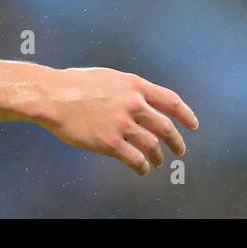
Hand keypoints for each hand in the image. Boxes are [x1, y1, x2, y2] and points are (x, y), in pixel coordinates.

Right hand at [38, 67, 198, 175]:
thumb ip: (126, 89)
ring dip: (158, 157)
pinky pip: (135, 159)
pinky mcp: (110, 143)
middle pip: (165, 126)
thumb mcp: (107, 77)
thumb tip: (139, 100)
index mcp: (134, 85)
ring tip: (158, 163)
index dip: (185, 114)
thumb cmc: (74, 84)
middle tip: (180, 150)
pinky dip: (142, 167)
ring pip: (152, 145)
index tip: (193, 125)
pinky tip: (142, 170)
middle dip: (176, 141)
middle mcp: (133, 103)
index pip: (170, 100)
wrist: (53, 96)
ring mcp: (122, 124)